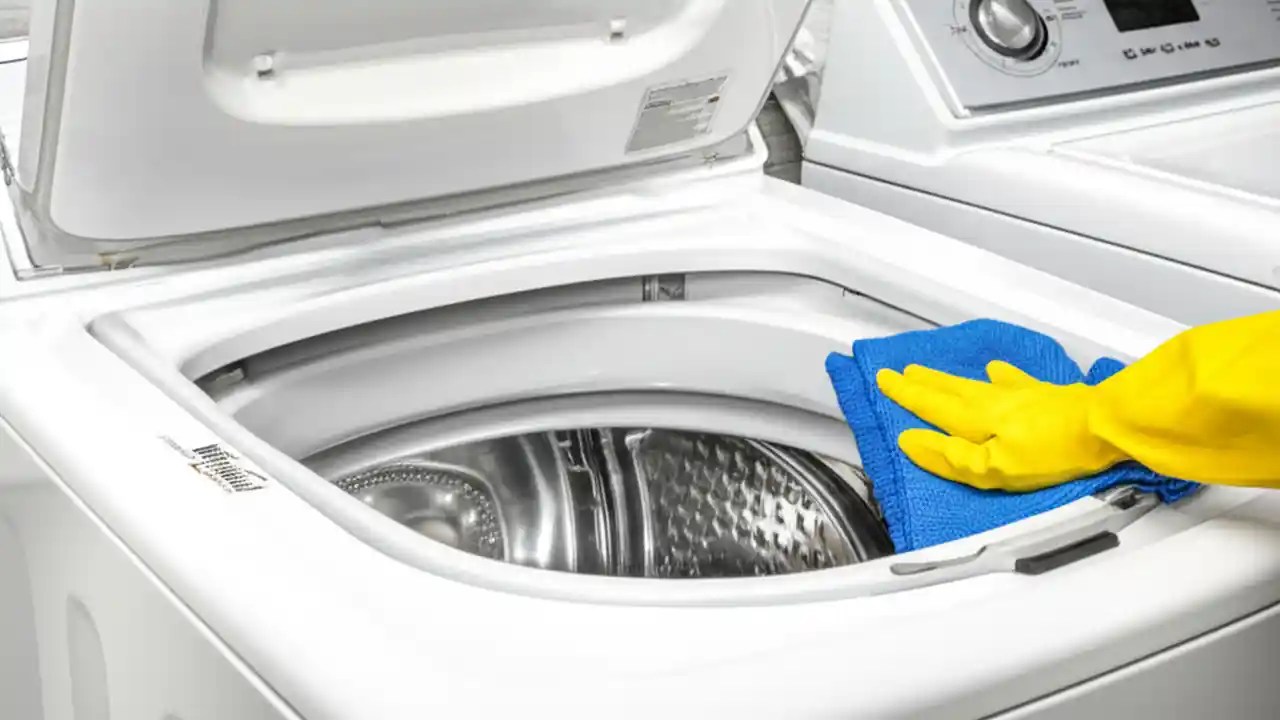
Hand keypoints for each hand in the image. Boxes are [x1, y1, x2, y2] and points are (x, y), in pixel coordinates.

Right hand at [875, 361, 1127, 490]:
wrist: (1108, 425)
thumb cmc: (1053, 452)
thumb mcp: (996, 469)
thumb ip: (951, 457)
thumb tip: (911, 442)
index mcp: (976, 420)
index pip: (931, 406)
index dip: (905, 395)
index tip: (882, 380)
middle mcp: (993, 401)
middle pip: (948, 390)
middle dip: (921, 383)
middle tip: (900, 373)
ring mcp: (1020, 396)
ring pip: (973, 384)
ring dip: (948, 379)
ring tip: (930, 372)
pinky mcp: (1045, 396)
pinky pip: (1012, 381)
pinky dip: (999, 375)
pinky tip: (995, 369)